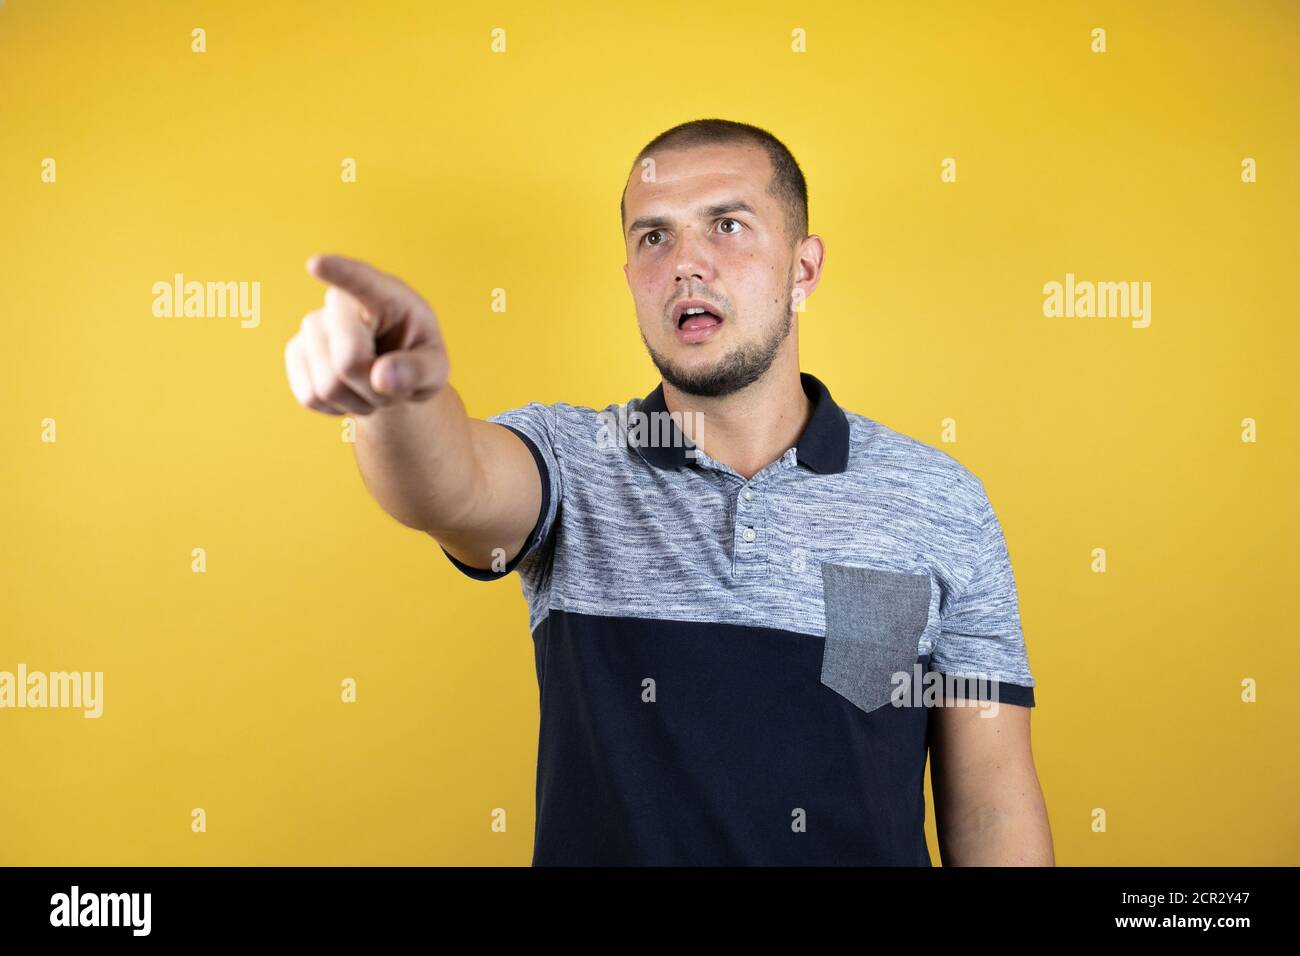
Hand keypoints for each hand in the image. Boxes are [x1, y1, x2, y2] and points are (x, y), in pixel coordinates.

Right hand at [285, 254, 449, 414]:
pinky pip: (311, 397)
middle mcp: (340, 303)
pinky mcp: (295, 352)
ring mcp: (312, 325)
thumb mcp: (435, 369)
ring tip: (372, 385)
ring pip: (328, 386)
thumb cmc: (417, 361)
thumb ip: (418, 371)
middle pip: (349, 363)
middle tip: (391, 383)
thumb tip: (382, 378)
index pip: (361, 281)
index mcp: (385, 295)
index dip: (338, 273)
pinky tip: (350, 390)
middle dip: (374, 390)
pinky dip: (336, 408)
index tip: (316, 264)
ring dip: (358, 402)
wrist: (391, 372)